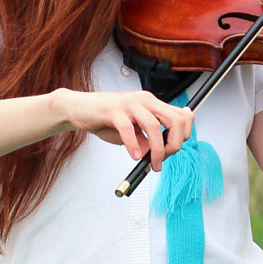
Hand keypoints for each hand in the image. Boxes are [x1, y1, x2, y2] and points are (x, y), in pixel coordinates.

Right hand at [58, 89, 193, 170]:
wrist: (79, 108)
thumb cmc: (106, 119)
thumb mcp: (132, 131)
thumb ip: (146, 139)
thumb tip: (158, 154)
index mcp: (152, 103)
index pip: (182, 115)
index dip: (183, 135)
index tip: (172, 151)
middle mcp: (145, 100)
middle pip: (174, 119)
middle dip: (175, 143)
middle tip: (164, 159)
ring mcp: (130, 103)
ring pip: (153, 125)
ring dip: (156, 149)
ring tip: (152, 163)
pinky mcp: (113, 110)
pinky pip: (128, 129)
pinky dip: (134, 145)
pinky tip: (134, 155)